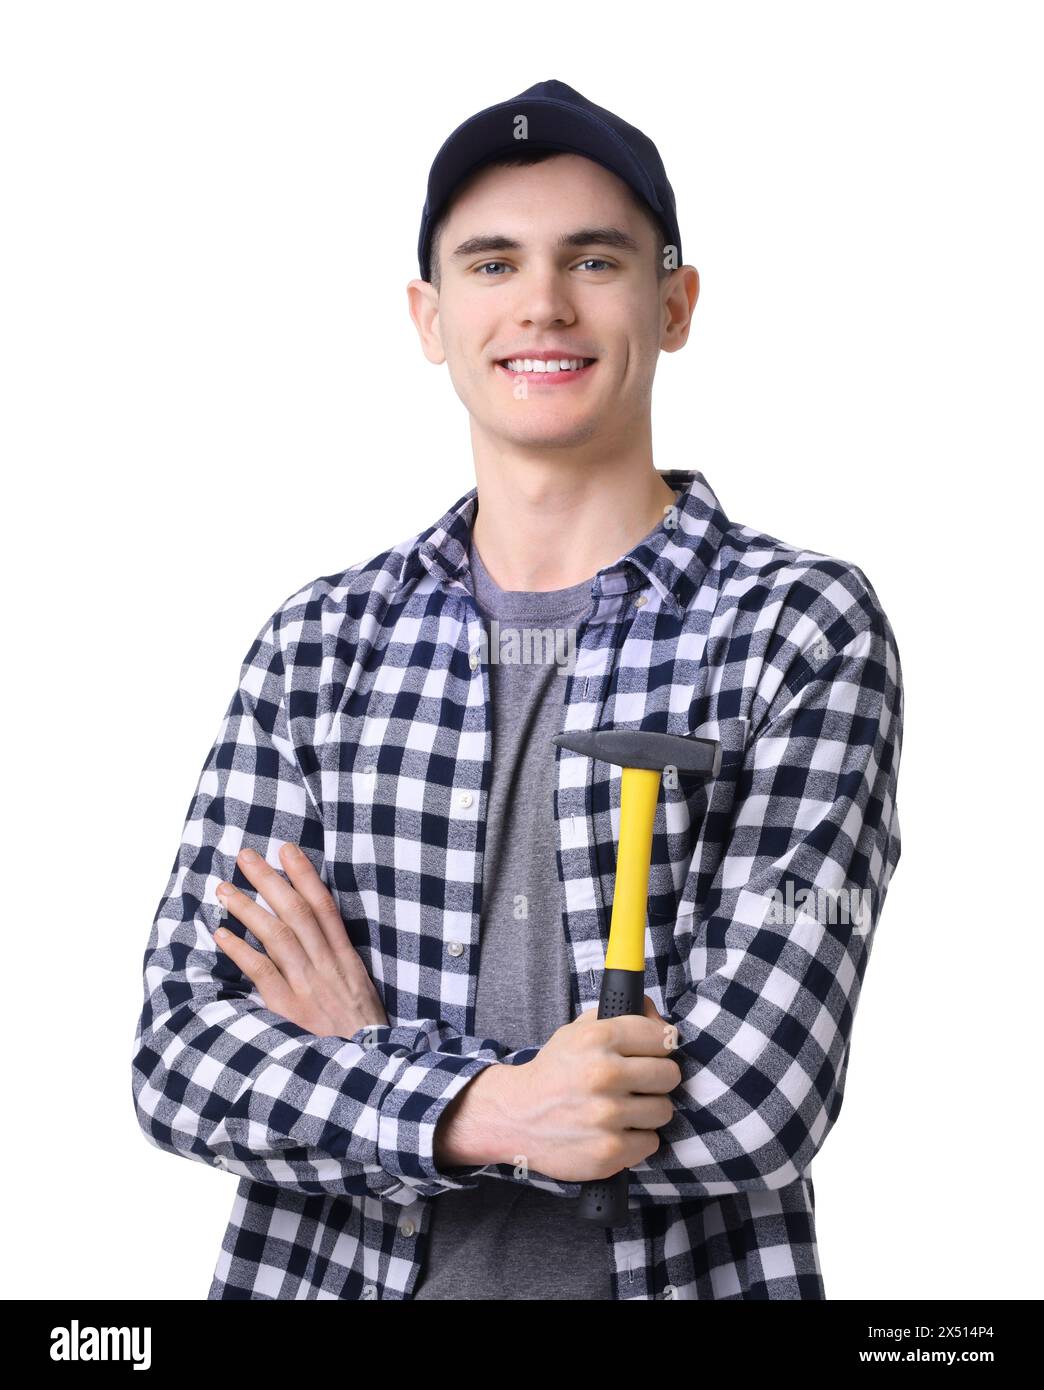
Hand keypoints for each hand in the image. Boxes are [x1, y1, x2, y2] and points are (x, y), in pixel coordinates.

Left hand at [213, 843, 389, 1037]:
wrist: (370, 1070)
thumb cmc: (362, 1035)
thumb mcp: (361, 992)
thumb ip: (339, 966)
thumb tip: (316, 942)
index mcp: (346, 960)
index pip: (324, 907)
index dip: (305, 875)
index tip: (286, 849)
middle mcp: (327, 966)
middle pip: (297, 912)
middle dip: (271, 880)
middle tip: (246, 856)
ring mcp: (308, 986)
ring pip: (277, 936)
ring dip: (249, 909)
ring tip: (225, 889)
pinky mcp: (290, 1010)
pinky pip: (262, 972)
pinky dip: (241, 951)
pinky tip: (221, 934)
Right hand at [436, 994, 681, 1181]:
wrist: (515, 1116)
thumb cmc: (555, 1072)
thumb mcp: (579, 1031)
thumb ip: (622, 1016)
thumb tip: (662, 1020)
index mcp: (598, 1037)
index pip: (663, 1037)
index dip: (658, 1046)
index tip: (650, 1054)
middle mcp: (603, 1073)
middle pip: (670, 1074)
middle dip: (656, 1079)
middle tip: (637, 1083)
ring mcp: (607, 1115)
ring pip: (664, 1110)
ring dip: (648, 1111)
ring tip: (623, 1109)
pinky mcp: (609, 1151)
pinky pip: (651, 1142)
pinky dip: (637, 1139)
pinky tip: (615, 1131)